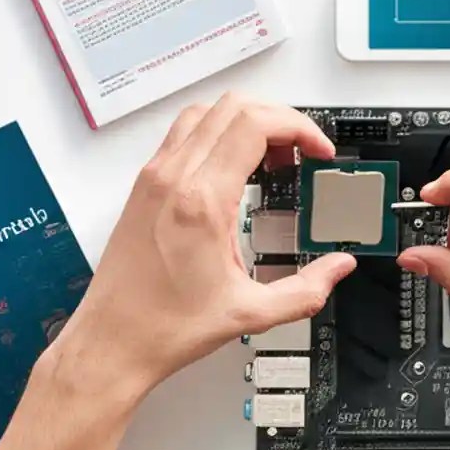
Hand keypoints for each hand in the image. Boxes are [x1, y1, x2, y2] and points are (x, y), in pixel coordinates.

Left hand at [54, 96, 355, 395]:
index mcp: (200, 201)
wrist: (111, 342)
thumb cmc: (163, 327)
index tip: (316, 150)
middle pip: (233, 107)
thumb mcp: (250, 313)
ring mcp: (154, 177)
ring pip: (206, 112)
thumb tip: (337, 268)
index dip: (298, 127)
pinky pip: (185, 133)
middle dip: (280, 119)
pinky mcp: (144, 185)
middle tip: (301, 151)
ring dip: (246, 121)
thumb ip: (305, 290)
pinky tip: (235, 170)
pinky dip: (218, 134)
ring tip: (271, 156)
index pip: (254, 124)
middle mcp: (172, 178)